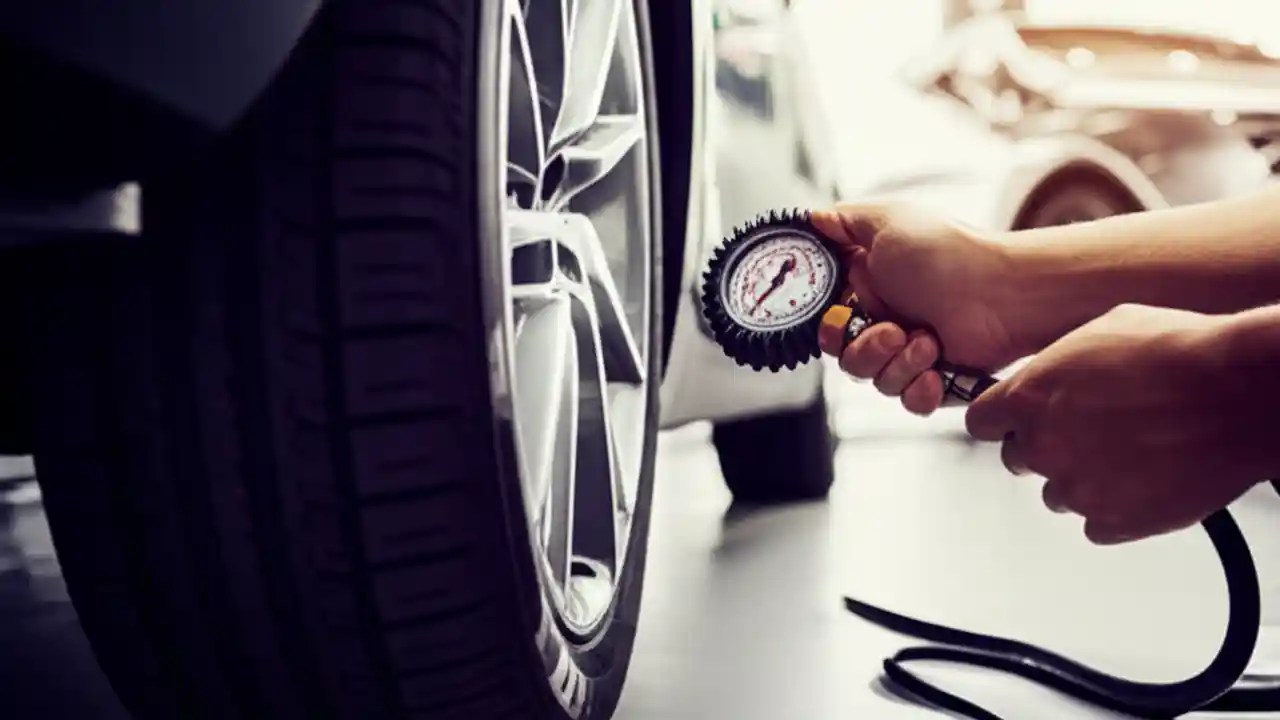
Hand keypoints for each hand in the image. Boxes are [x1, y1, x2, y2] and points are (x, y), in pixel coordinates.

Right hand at [812, 203, 1030, 414]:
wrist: (1003, 291)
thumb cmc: (947, 251)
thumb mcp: (888, 220)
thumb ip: (843, 221)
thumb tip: (812, 219)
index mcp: (870, 287)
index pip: (829, 323)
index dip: (829, 329)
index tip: (843, 319)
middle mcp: (886, 321)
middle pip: (846, 358)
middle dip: (865, 350)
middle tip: (894, 331)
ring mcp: (911, 352)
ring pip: (876, 381)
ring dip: (897, 365)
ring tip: (928, 343)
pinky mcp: (936, 378)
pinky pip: (909, 401)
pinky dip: (919, 389)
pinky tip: (935, 371)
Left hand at [965, 304, 1268, 544]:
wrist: (1239, 393)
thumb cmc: (1181, 352)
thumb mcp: (1101, 330)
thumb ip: (1058, 364)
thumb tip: (1048, 375)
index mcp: (1030, 396)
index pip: (981, 422)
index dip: (1000, 421)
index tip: (1011, 422)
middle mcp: (1044, 445)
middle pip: (1017, 459)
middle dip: (1044, 446)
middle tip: (1088, 432)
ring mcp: (1078, 488)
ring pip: (1058, 494)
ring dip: (1082, 477)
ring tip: (1129, 452)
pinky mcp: (1115, 522)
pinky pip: (1096, 524)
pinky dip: (1115, 509)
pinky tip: (1143, 480)